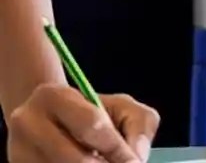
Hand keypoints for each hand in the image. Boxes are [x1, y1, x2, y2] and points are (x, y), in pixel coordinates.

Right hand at [6, 83, 158, 162]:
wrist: (47, 118)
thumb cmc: (91, 111)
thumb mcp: (121, 106)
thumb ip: (139, 125)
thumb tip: (137, 157)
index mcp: (53, 96)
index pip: (91, 125)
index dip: (117, 148)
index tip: (132, 161)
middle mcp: (28, 123)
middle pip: (75, 159)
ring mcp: (19, 150)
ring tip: (99, 159)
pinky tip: (81, 162)